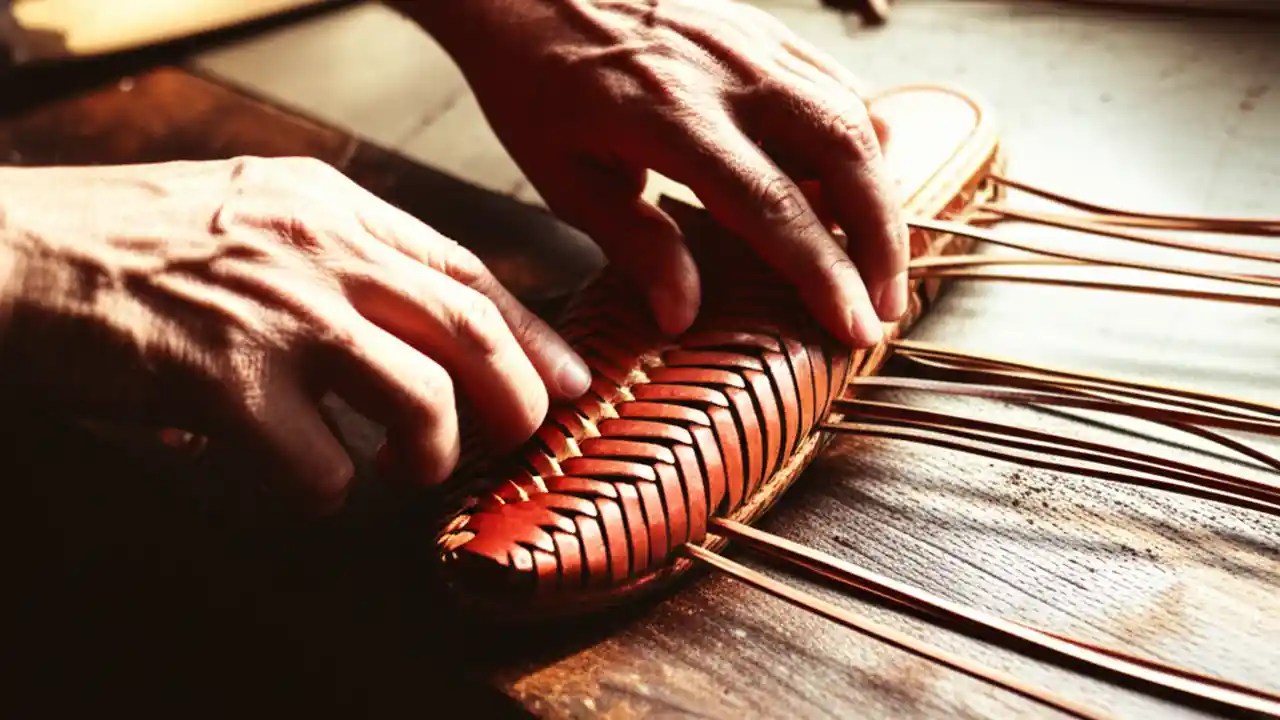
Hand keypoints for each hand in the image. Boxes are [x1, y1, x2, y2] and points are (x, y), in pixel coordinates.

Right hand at [0, 158, 589, 513]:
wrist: (14, 249)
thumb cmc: (133, 236)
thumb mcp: (259, 208)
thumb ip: (344, 252)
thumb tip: (424, 327)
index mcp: (334, 208)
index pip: (470, 272)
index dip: (535, 334)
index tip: (571, 379)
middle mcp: (322, 251)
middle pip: (473, 335)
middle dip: (516, 402)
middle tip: (512, 440)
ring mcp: (279, 316)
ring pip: (423, 405)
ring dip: (428, 457)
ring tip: (400, 468)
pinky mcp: (228, 383)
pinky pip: (324, 470)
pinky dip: (327, 492)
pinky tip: (300, 476)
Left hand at [406, 0, 905, 345]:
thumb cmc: (536, 82)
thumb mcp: (563, 177)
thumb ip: (634, 244)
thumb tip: (684, 316)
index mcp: (673, 119)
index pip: (774, 207)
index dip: (823, 273)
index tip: (855, 325)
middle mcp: (729, 76)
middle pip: (843, 155)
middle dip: (880, 238)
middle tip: (886, 303)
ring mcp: (752, 44)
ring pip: (852, 115)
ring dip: (881, 190)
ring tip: (879, 256)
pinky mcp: (761, 28)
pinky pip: (833, 80)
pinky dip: (862, 132)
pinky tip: (863, 175)